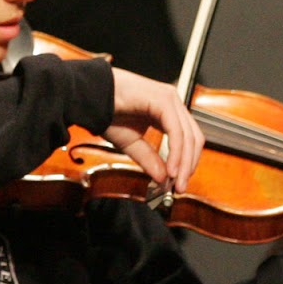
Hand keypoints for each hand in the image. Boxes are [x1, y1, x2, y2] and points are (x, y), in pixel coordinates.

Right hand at [104, 67, 204, 192]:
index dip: (186, 162)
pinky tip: (170, 169)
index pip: (187, 139)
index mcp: (166, 109)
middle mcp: (171, 102)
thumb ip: (149, 158)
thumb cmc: (106, 112)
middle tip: (179, 186)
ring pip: (188, 137)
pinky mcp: (163, 100)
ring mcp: (169, 99)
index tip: (178, 182)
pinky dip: (176, 153)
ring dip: (184, 163)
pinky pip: (176, 132)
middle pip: (193, 139)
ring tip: (175, 181)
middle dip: (188, 166)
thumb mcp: (130, 142)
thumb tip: (163, 178)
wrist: (89, 97)